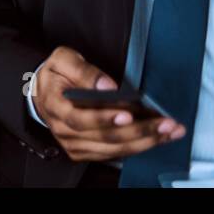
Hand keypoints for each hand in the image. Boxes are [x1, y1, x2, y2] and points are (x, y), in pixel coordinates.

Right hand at [31, 46, 184, 162]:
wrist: (44, 92)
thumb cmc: (56, 75)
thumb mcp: (63, 60)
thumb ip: (83, 70)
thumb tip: (107, 85)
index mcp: (55, 107)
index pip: (80, 119)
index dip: (105, 118)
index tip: (128, 113)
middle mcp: (64, 131)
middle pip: (105, 138)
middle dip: (139, 130)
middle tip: (165, 122)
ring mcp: (76, 144)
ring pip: (115, 149)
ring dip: (146, 141)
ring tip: (169, 130)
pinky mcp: (87, 151)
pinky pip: (116, 154)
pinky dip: (140, 146)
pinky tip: (157, 138)